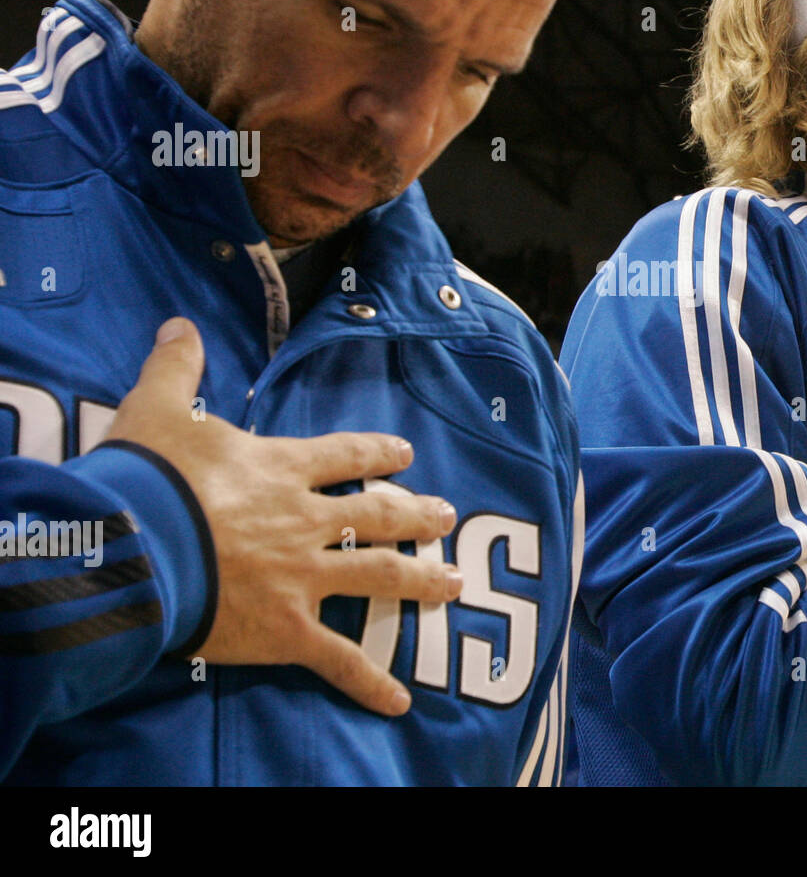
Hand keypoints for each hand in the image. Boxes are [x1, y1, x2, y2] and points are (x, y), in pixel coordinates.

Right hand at [104, 317, 460, 714]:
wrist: (136, 545)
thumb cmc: (148, 476)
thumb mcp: (157, 408)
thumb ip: (177, 367)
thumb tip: (180, 323)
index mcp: (282, 470)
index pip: (344, 456)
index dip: (377, 454)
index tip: (405, 454)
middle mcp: (307, 520)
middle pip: (378, 516)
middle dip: (416, 516)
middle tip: (446, 517)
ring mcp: (304, 576)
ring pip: (379, 577)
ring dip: (421, 582)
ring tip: (452, 584)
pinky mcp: (288, 629)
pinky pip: (339, 660)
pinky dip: (370, 683)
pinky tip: (400, 701)